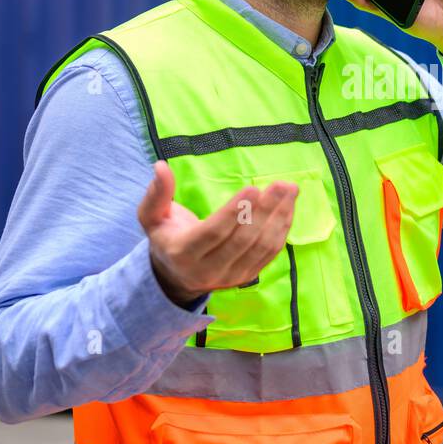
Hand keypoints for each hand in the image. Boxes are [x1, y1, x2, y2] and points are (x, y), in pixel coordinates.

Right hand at [136, 160, 297, 307]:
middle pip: (242, 241)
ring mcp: (231, 277)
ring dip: (279, 217)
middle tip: (279, 185)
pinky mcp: (248, 276)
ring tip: (290, 190)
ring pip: (261, 247)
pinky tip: (288, 206)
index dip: (234, 212)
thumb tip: (161, 166)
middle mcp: (209, 270)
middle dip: (264, 211)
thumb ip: (157, 194)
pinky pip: (270, 253)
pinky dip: (283, 228)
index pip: (213, 233)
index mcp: (183, 254)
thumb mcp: (152, 217)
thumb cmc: (166, 237)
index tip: (252, 189)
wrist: (177, 275)